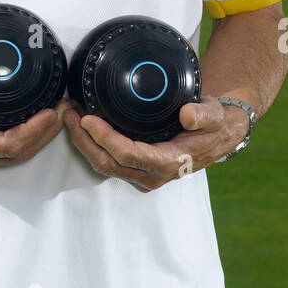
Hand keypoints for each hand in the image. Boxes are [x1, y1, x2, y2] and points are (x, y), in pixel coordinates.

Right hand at [0, 78, 69, 175]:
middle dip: (47, 133)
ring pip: (18, 153)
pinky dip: (30, 136)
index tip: (51, 112)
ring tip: (61, 113)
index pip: (9, 144)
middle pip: (20, 152)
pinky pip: (11, 149)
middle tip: (66, 108)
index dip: (34, 130)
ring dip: (42, 135)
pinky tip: (40, 120)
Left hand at [61, 97, 250, 192]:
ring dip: (83, 142)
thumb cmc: (215, 125)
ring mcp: (142, 175)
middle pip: (107, 163)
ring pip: (104, 165)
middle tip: (68, 112)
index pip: (127, 155)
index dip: (104, 138)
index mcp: (169, 163)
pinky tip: (83, 124)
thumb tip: (187, 116)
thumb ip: (204, 114)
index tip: (87, 119)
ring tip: (69, 115)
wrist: (219, 136)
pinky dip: (92, 144)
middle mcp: (152, 175)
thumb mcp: (215, 115)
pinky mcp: (137, 169)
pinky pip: (108, 161)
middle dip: (83, 140)